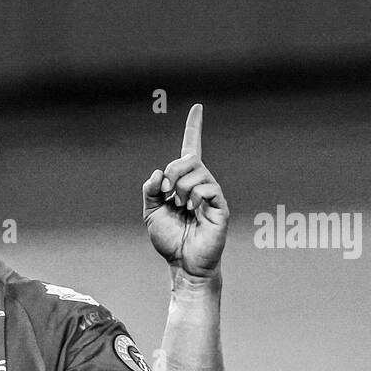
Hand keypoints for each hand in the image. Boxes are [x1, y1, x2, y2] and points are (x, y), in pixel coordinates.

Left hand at [142, 104, 228, 278]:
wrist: (182, 264)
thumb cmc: (169, 240)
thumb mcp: (150, 212)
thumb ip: (150, 190)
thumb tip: (158, 172)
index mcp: (185, 183)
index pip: (190, 149)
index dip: (194, 128)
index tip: (197, 107)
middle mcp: (201, 184)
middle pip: (189, 158)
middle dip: (172, 172)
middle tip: (167, 193)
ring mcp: (212, 194)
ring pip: (197, 171)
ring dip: (180, 188)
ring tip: (180, 208)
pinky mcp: (221, 206)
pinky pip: (208, 187)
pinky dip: (194, 197)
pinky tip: (192, 211)